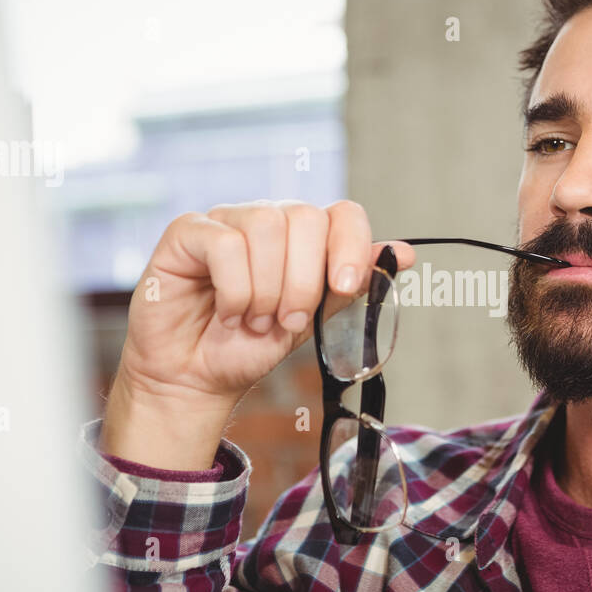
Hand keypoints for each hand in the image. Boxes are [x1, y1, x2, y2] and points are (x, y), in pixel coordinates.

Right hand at [98, 199, 414, 469]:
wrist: (196, 378)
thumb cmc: (250, 347)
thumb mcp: (312, 321)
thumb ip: (350, 286)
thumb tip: (403, 254)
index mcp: (304, 238)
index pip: (343, 213)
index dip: (351, 246)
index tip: (345, 287)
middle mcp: (268, 220)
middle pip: (305, 218)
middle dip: (303, 282)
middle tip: (288, 321)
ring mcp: (227, 220)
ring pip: (266, 226)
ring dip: (267, 290)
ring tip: (255, 321)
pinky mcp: (188, 231)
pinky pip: (225, 244)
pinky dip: (234, 290)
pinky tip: (227, 313)